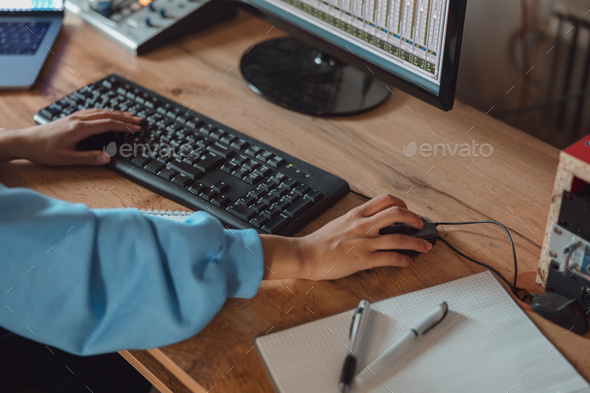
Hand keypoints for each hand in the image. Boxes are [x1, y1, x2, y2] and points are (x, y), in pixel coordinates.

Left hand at [0, 109, 141, 165]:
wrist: (24, 141)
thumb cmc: (43, 151)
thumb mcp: (67, 159)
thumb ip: (88, 158)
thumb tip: (107, 158)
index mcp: (80, 128)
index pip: (108, 124)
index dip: (124, 126)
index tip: (137, 128)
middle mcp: (78, 120)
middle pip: (107, 115)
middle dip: (125, 118)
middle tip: (139, 120)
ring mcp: (74, 117)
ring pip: (99, 111)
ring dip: (116, 113)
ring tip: (128, 115)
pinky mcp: (70, 118)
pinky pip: (91, 111)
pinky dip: (104, 111)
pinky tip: (106, 113)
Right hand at [260, 194, 432, 280]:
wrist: (307, 255)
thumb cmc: (319, 242)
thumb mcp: (339, 222)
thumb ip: (356, 221)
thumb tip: (370, 222)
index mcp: (356, 214)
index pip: (384, 200)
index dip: (401, 203)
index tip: (406, 209)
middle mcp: (363, 225)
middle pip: (397, 214)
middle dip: (414, 218)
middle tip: (420, 225)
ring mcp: (365, 242)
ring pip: (400, 238)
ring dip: (417, 243)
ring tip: (425, 247)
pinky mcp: (364, 259)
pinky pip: (391, 258)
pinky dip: (404, 260)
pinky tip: (408, 262)